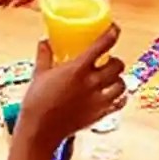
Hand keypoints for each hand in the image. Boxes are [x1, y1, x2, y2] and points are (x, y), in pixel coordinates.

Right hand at [18, 25, 125, 146]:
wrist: (40, 130)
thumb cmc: (37, 102)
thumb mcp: (39, 74)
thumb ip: (44, 55)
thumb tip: (45, 41)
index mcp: (77, 69)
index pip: (102, 45)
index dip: (112, 34)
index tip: (114, 29)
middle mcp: (91, 83)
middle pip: (117, 65)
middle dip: (115, 60)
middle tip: (108, 60)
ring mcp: (98, 100)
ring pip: (122, 84)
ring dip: (119, 79)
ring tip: (112, 78)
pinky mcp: (100, 115)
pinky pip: (120, 103)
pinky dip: (120, 97)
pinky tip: (114, 95)